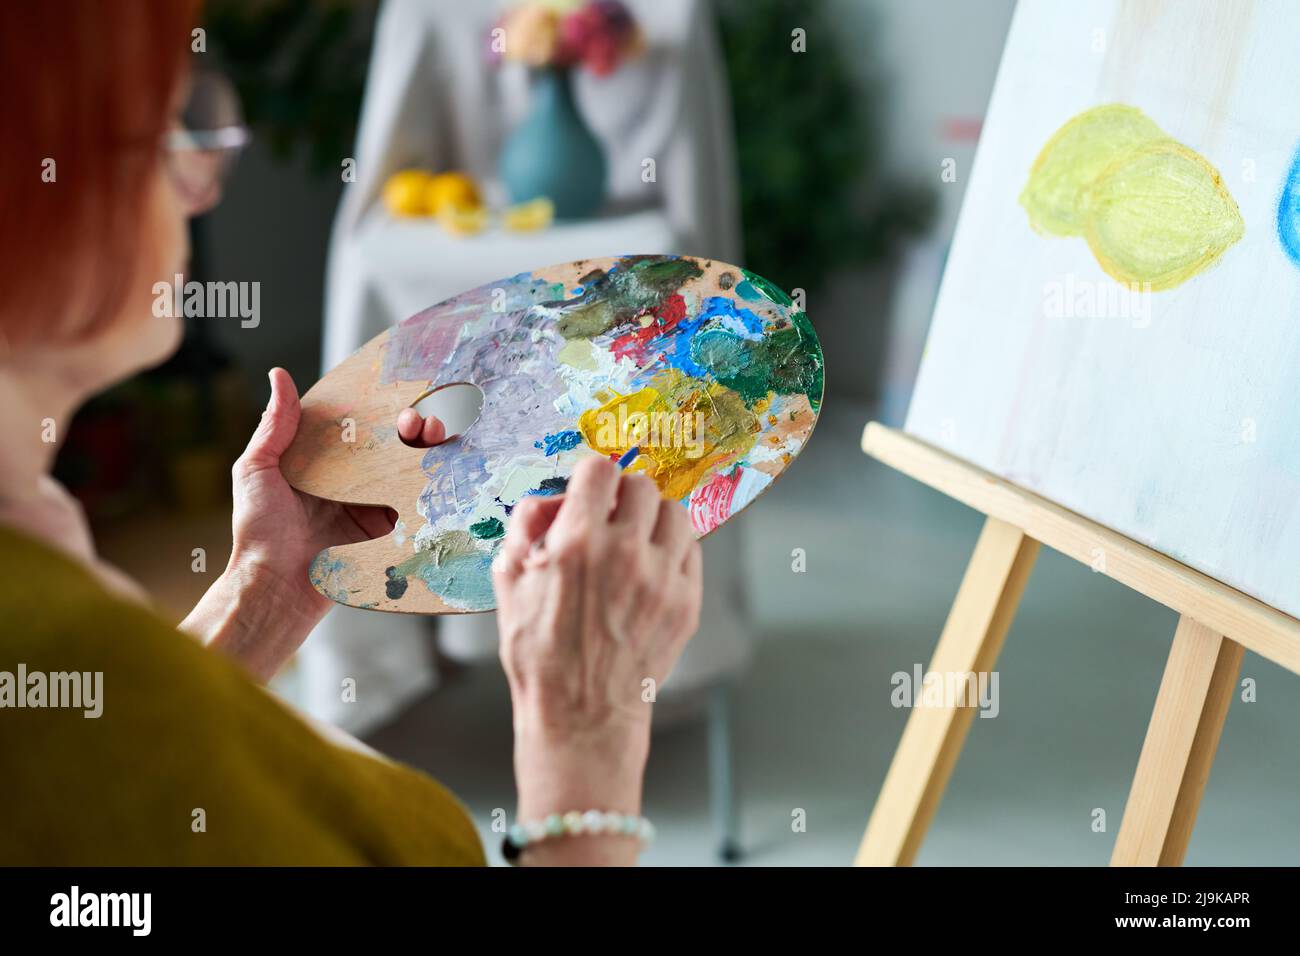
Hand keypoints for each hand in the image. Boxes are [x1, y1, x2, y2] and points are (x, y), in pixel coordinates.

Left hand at [183, 367, 445, 680]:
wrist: (275, 587)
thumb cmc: (258, 530)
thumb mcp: (257, 469)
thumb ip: (275, 427)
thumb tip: (279, 375)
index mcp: (319, 463)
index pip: (352, 427)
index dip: (374, 407)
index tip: (395, 388)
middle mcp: (347, 482)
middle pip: (384, 447)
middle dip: (408, 428)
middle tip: (423, 416)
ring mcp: (368, 506)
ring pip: (402, 473)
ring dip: (422, 454)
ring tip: (438, 435)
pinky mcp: (384, 532)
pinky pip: (410, 508)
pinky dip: (425, 491)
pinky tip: (439, 472)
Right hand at [493, 456, 702, 864]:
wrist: (582, 715)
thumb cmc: (538, 652)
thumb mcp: (508, 581)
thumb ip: (526, 524)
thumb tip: (553, 496)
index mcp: (575, 542)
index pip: (600, 470)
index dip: (591, 478)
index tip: (590, 492)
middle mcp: (624, 553)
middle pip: (642, 486)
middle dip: (623, 496)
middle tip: (612, 517)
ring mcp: (662, 579)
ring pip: (676, 512)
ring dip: (654, 519)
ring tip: (637, 541)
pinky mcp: (686, 602)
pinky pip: (692, 550)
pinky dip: (673, 551)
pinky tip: (651, 570)